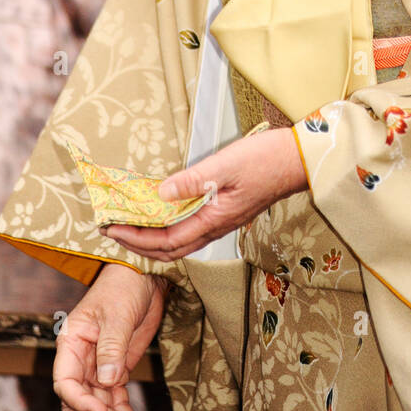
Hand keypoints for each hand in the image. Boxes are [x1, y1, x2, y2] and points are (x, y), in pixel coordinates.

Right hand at [53, 263, 167, 410]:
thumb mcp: (117, 315)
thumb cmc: (124, 285)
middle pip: (80, 402)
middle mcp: (81, 360)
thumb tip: (108, 382)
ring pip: (98, 404)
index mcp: (71, 344)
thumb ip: (112, 348)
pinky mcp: (117, 369)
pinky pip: (115, 398)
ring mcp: (99, 367)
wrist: (145, 275)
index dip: (80, 402)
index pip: (65, 383)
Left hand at [105, 127, 307, 262]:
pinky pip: (192, 231)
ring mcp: (223, 222)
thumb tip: (161, 194)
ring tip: (133, 228)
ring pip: (181, 243)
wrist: (298, 162)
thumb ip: (193, 180)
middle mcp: (217, 227)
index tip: (112, 228)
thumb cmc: (266, 160)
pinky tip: (164, 216)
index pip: (165, 240)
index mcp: (214, 219)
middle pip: (170, 250)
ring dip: (153, 241)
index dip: (136, 238)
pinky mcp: (228, 213)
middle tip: (113, 233)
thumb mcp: (227, 164)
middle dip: (138, 245)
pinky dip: (170, 230)